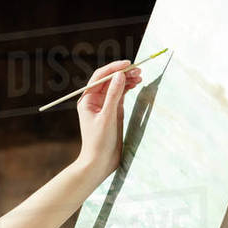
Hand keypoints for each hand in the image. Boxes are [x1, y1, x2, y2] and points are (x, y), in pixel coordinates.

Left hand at [76, 60, 141, 182]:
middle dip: (123, 73)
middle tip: (139, 70)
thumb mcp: (108, 117)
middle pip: (109, 80)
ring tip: (140, 76)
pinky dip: (128, 89)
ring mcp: (104, 106)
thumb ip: (114, 95)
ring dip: (127, 80)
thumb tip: (120, 75)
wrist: (99, 162)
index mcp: (87, 100)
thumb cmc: (99, 142)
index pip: (100, 77)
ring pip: (116, 87)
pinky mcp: (113, 112)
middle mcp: (94, 101)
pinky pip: (120, 95)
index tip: (128, 64)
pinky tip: (136, 84)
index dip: (114, 68)